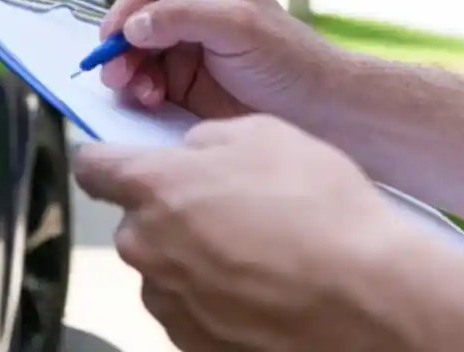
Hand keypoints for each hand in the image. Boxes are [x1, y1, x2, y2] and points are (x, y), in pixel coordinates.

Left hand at [74, 116, 463, 351]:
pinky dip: (219, 298)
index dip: (109, 157)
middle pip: (139, 221)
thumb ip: (207, 139)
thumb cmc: (322, 213)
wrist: (370, 298)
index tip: (124, 159)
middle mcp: (147, 247)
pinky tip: (267, 287)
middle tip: (234, 206)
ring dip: (198, 257)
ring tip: (263, 252)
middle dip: (174, 211)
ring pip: (167, 267)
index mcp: (154, 187)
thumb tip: (190, 152)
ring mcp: (170, 302)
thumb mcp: (264, 134)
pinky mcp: (194, 343)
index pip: (93, 165)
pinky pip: (193, 309)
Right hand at [100, 0, 337, 120]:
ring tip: (137, 89)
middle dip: (118, 39)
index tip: (125, 29)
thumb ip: (182, 17)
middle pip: (128, 7)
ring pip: (126, 45)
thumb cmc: (286, 57)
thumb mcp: (237, 27)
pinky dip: (136, 87)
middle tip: (115, 68)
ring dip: (125, 67)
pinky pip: (137, 76)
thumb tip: (132, 26)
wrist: (310, 110)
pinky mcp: (174, 75)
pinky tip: (151, 98)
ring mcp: (176, 38)